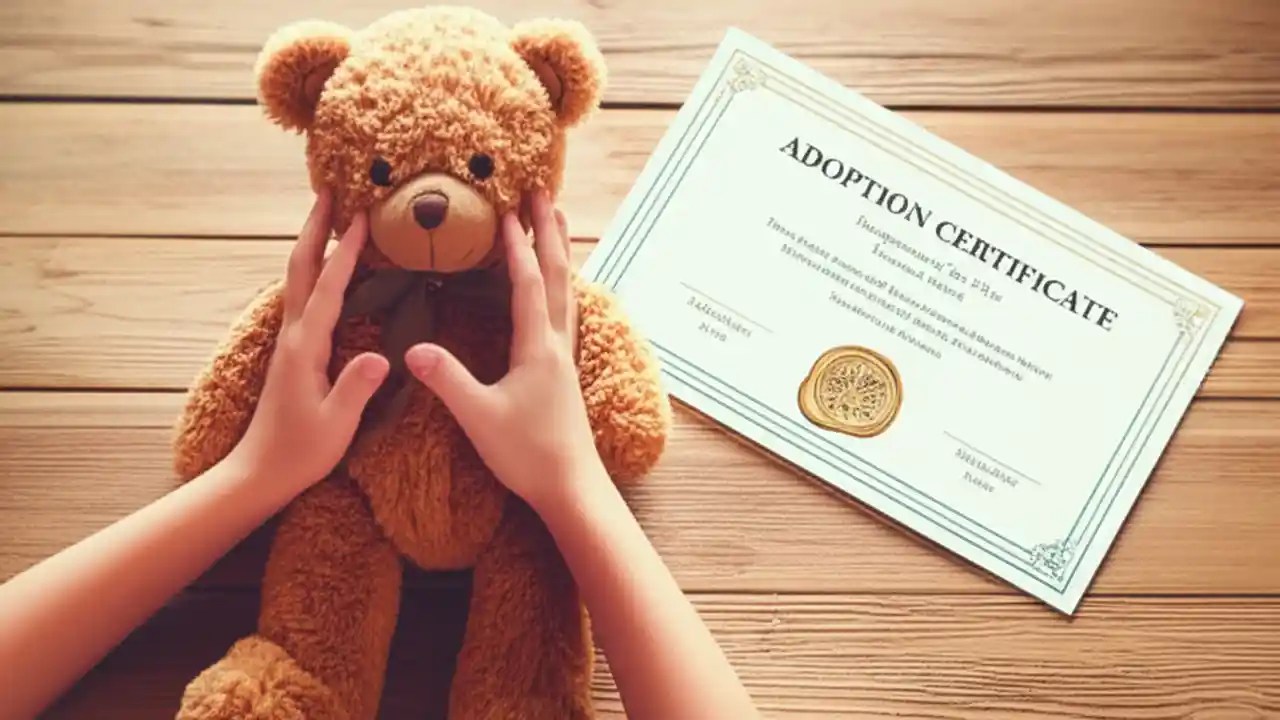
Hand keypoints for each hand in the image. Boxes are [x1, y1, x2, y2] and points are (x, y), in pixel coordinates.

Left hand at [228, 191, 388, 492]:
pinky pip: (307, 298)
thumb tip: (382, 356)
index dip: (345, 250)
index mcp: (306, 347)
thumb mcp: (335, 424)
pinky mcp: (295, 352)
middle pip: (301, 268)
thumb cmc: (300, 452)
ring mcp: (291, 342)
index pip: (328, 287)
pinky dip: (318, 271)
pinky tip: (332, 270)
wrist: (259, 473)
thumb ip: (356, 388)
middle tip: (330, 190)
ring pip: (300, 279)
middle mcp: (294, 335)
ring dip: (314, 244)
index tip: (360, 214)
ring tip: (333, 217)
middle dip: (315, 228)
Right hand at [405, 192, 600, 514]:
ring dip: (561, 252)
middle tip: (544, 192)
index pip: (528, 284)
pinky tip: (557, 288)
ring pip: (568, 291)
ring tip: (556, 222)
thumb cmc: (528, 455)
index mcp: (537, 348)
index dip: (516, 246)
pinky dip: (561, 286)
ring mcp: (563, 357)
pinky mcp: (563, 372)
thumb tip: (412, 349)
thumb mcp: (479, 418)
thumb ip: (446, 381)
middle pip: (559, 275)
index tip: (505, 209)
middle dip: (550, 231)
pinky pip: (565, 313)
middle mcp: (556, 345)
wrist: (571, 488)